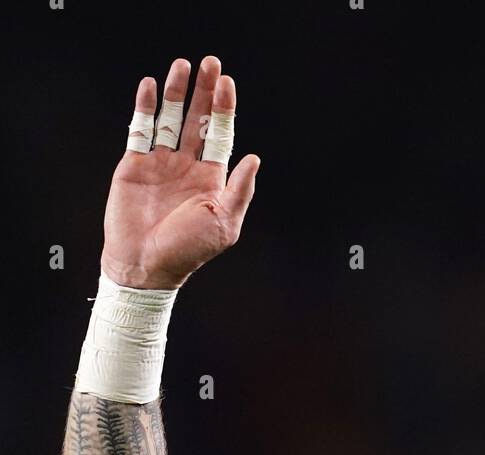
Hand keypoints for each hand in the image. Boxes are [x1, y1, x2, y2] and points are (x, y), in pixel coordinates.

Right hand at [100, 56, 259, 290]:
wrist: (145, 265)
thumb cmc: (187, 250)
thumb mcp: (223, 222)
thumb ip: (239, 190)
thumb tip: (254, 158)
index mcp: (211, 179)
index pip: (221, 135)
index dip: (224, 108)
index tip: (226, 83)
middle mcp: (187, 167)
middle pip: (197, 120)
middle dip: (204, 92)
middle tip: (210, 63)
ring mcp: (160, 164)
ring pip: (169, 118)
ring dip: (175, 92)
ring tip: (182, 65)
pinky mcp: (135, 164)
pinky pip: (140, 129)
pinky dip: (145, 107)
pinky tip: (150, 86)